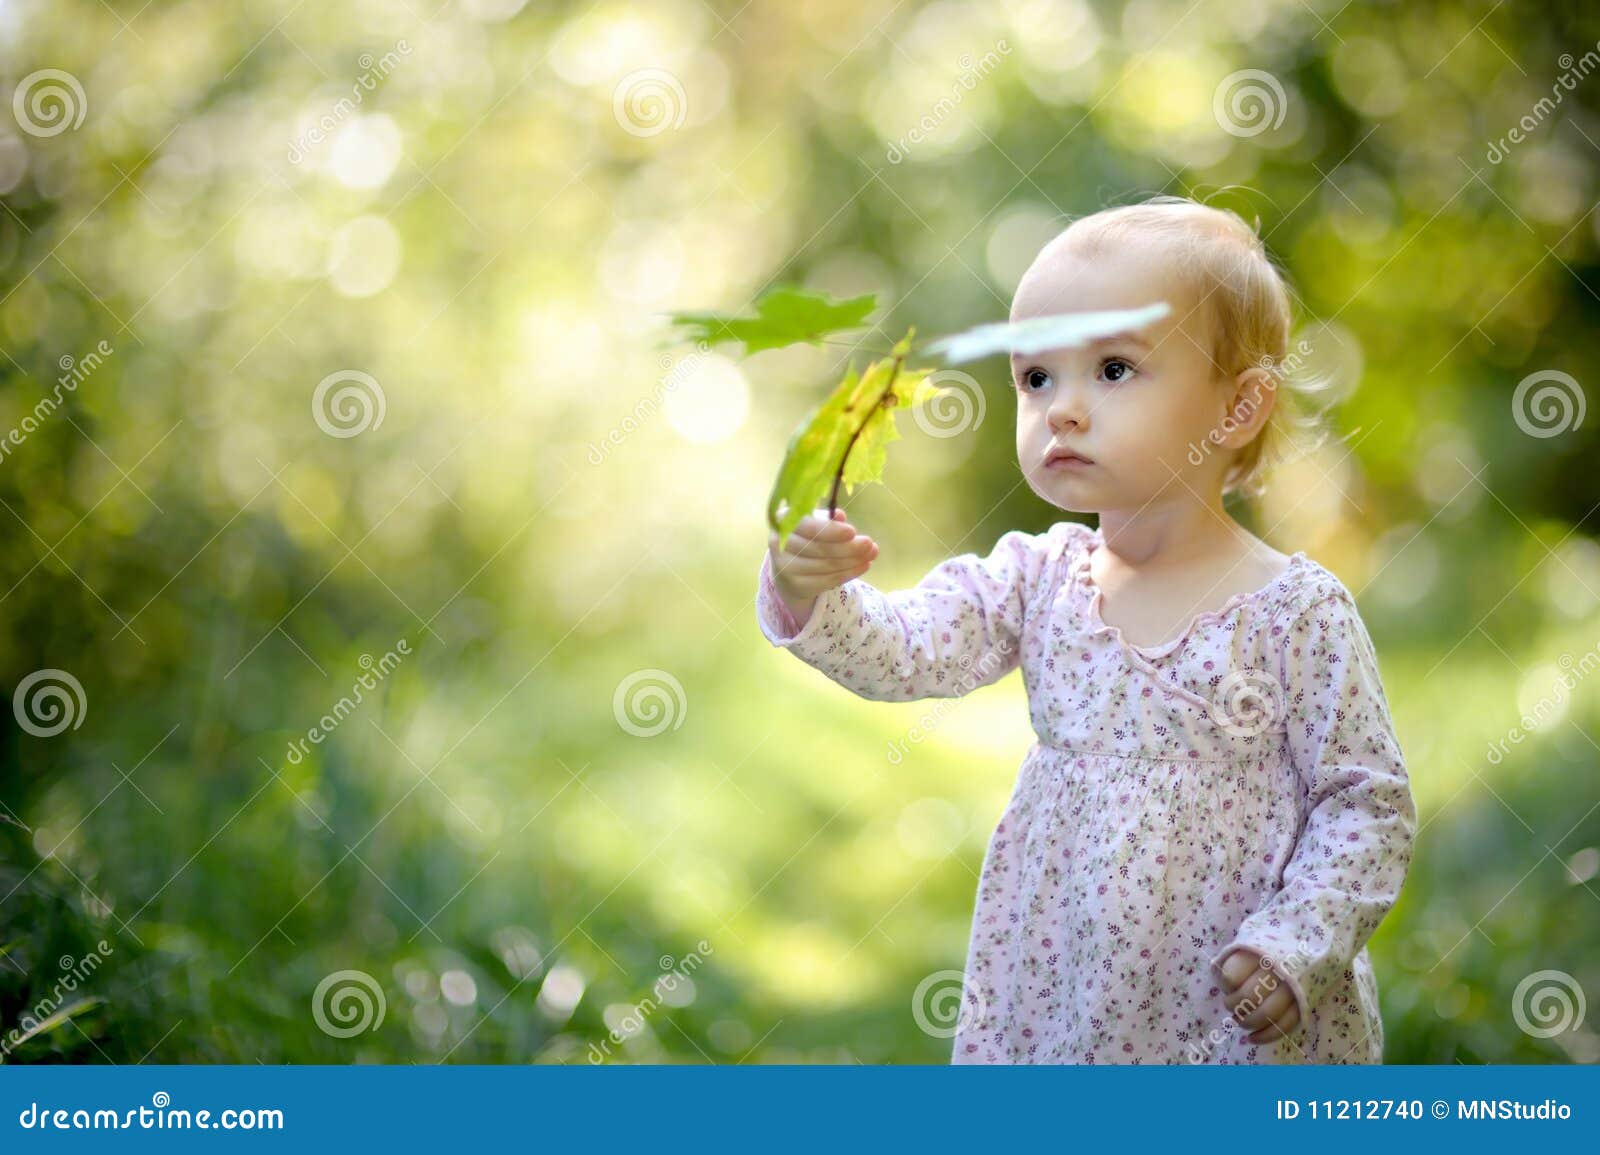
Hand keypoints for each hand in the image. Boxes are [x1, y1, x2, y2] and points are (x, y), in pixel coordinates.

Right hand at [768, 509, 878, 626]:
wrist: (788, 565)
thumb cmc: (806, 535)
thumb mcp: (814, 521)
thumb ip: (826, 519)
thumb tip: (840, 516)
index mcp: (782, 520)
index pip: (807, 526)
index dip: (831, 530)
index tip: (853, 531)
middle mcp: (779, 544)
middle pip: (819, 548)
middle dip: (849, 547)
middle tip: (870, 544)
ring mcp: (785, 567)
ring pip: (827, 565)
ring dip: (853, 560)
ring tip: (871, 554)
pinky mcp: (796, 585)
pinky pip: (828, 580)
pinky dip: (849, 573)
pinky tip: (864, 566)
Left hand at [1217, 946, 1301, 1045]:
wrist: (1309, 946)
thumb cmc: (1270, 947)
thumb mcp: (1251, 942)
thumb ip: (1235, 960)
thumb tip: (1222, 977)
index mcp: (1262, 952)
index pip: (1233, 976)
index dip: (1226, 985)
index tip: (1227, 984)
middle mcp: (1279, 970)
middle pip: (1249, 998)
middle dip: (1235, 1006)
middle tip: (1231, 1005)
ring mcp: (1294, 989)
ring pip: (1267, 1014)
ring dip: (1248, 1022)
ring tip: (1240, 1019)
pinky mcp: (1305, 1005)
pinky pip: (1285, 1027)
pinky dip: (1266, 1036)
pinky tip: (1252, 1039)